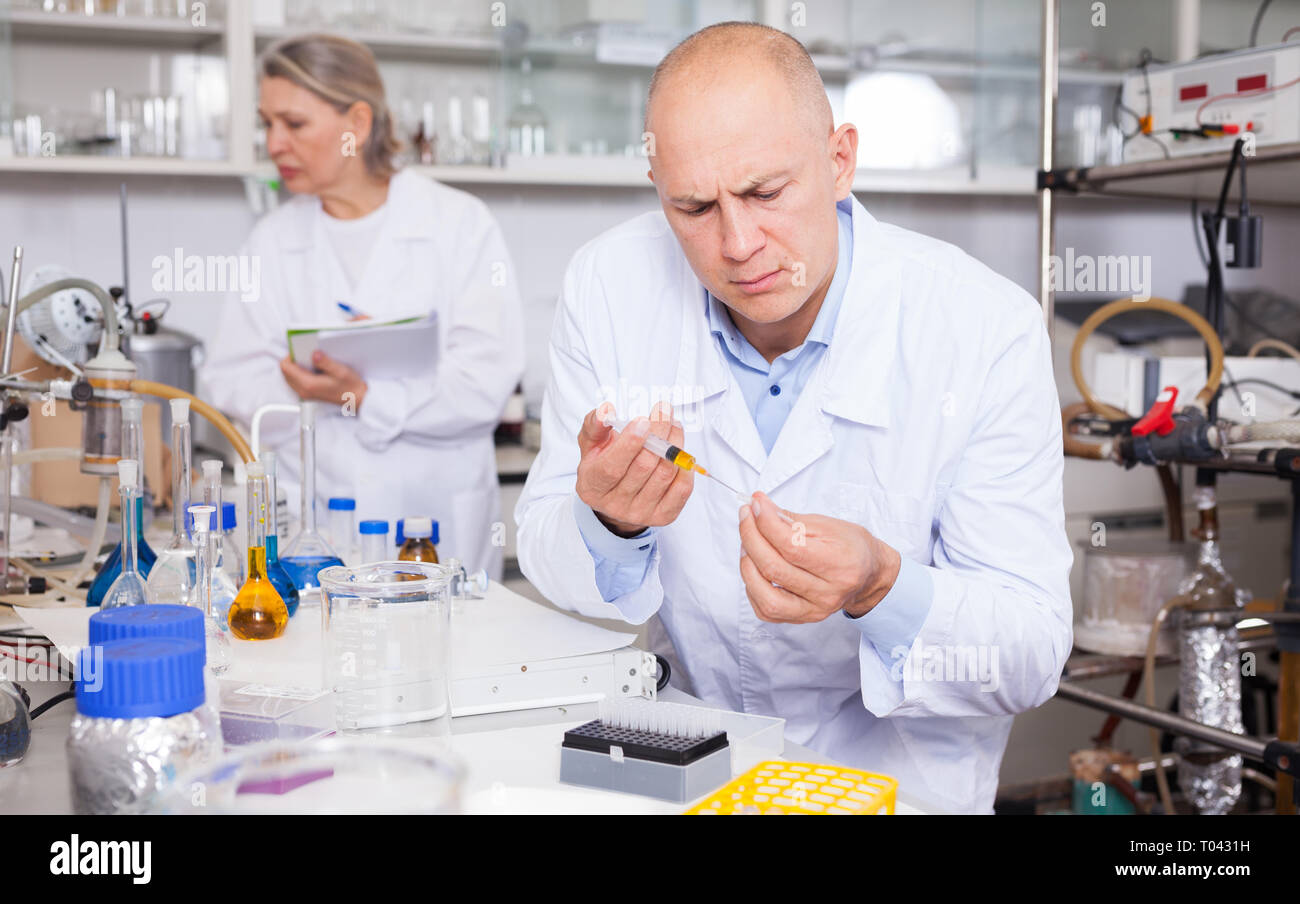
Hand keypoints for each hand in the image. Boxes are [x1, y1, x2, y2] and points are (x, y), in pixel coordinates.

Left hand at [280, 351, 367, 411]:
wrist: (356, 399)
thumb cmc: (350, 386)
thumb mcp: (340, 371)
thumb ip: (325, 362)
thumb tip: (314, 354)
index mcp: (309, 384)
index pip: (286, 367)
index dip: (291, 355)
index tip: (301, 350)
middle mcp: (304, 390)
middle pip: (285, 372)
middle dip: (293, 360)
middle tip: (306, 355)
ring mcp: (305, 393)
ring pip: (289, 376)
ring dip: (296, 366)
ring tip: (310, 361)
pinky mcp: (308, 393)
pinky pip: (296, 381)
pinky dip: (300, 372)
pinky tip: (313, 369)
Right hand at [575, 401, 693, 536]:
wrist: (617, 498)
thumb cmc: (604, 465)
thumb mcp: (591, 445)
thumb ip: (595, 426)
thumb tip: (606, 410)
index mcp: (592, 486)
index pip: (611, 467)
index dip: (629, 444)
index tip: (643, 420)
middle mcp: (615, 504)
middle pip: (643, 467)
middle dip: (658, 434)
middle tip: (664, 411)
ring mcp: (640, 513)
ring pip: (665, 474)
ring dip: (674, 444)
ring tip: (674, 425)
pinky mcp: (663, 516)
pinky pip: (681, 489)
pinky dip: (685, 467)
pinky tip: (680, 451)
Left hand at [738, 491, 900, 623]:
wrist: (867, 574)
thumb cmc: (849, 546)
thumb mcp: (826, 524)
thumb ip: (790, 519)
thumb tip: (757, 508)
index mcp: (840, 563)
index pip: (792, 546)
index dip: (766, 523)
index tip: (755, 505)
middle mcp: (828, 592)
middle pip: (775, 568)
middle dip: (751, 537)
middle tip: (746, 516)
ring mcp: (815, 610)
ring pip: (766, 596)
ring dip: (748, 565)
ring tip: (748, 544)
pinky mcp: (802, 619)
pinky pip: (766, 611)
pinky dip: (752, 588)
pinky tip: (755, 568)